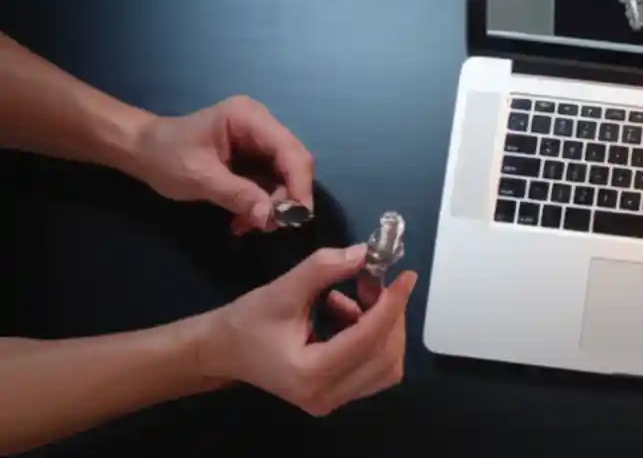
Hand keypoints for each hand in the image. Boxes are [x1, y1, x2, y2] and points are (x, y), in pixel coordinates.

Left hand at [130, 95, 314, 233]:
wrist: (140, 150)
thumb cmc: (165, 156)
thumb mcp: (199, 177)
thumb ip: (237, 195)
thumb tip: (270, 218)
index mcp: (250, 118)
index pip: (291, 152)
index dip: (300, 185)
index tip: (298, 217)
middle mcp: (262, 125)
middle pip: (293, 163)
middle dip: (287, 197)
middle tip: (272, 226)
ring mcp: (259, 140)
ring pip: (284, 175)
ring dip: (273, 204)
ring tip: (252, 226)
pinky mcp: (253, 156)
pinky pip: (270, 181)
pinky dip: (261, 203)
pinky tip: (245, 220)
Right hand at [197, 244, 417, 415]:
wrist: (224, 351)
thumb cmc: (248, 321)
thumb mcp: (283, 288)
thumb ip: (325, 268)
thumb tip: (367, 253)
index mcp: (310, 374)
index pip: (368, 339)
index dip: (392, 305)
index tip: (407, 275)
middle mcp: (326, 396)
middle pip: (386, 356)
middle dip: (389, 315)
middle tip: (373, 281)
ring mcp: (333, 401)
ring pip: (386, 365)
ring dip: (383, 326)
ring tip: (357, 297)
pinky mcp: (337, 395)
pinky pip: (374, 368)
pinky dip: (373, 337)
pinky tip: (348, 313)